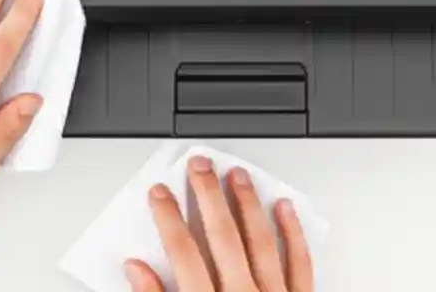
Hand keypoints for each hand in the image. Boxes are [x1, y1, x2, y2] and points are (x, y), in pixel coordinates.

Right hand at [124, 156, 314, 291]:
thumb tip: (136, 271)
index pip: (183, 253)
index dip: (168, 217)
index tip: (159, 193)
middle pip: (222, 236)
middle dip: (208, 194)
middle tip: (199, 165)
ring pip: (260, 241)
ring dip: (247, 203)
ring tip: (237, 174)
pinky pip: (299, 263)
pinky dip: (292, 232)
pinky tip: (284, 207)